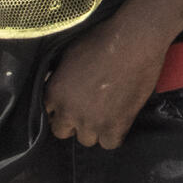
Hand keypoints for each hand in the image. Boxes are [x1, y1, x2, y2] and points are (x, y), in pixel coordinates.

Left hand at [43, 14, 169, 149]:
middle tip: (88, 109)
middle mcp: (69, 111)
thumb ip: (59, 75)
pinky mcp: (115, 126)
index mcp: (54, 92)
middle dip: (73, 122)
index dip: (60, 109)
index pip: (47, 113)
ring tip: (106, 113)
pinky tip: (119, 120)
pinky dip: (114, 134)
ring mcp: (92, 121)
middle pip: (62, 132)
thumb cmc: (104, 39)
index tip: (71, 104)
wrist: (135, 41)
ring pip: (86, 139)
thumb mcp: (70, 52)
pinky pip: (110, 143)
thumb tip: (57, 82)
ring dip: (94, 129)